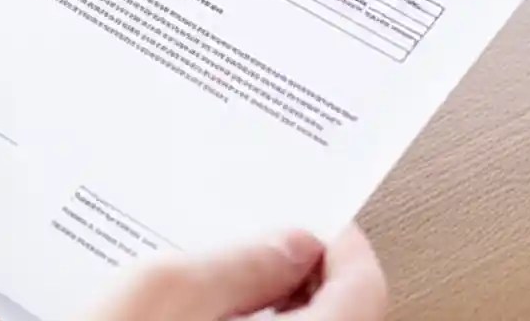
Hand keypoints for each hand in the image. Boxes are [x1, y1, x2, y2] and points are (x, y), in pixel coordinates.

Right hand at [90, 224, 385, 320]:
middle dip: (309, 273)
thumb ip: (239, 262)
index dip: (341, 242)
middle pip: (345, 318)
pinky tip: (217, 317)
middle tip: (274, 242)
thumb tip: (290, 245)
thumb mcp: (166, 292)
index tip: (318, 219)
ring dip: (284, 307)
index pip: (363, 289)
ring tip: (236, 279)